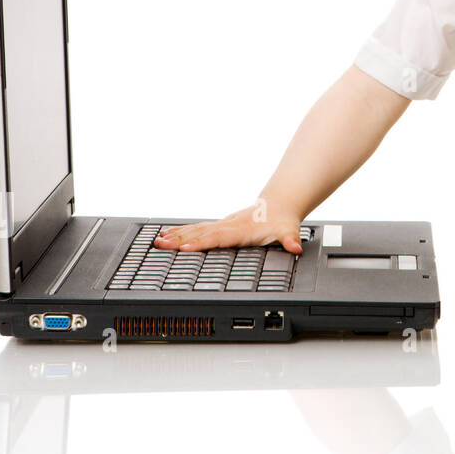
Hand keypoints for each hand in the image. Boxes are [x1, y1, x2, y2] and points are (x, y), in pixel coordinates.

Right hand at [154, 200, 303, 252]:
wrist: (280, 204)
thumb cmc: (282, 220)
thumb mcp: (290, 231)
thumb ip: (291, 239)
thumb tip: (296, 247)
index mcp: (242, 229)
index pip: (219, 238)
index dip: (202, 243)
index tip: (185, 248)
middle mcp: (228, 225)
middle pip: (200, 233)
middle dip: (180, 240)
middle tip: (161, 245)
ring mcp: (222, 224)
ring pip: (195, 230)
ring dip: (176, 236)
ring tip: (157, 241)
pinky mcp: (219, 226)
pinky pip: (196, 228)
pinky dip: (180, 232)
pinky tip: (167, 235)